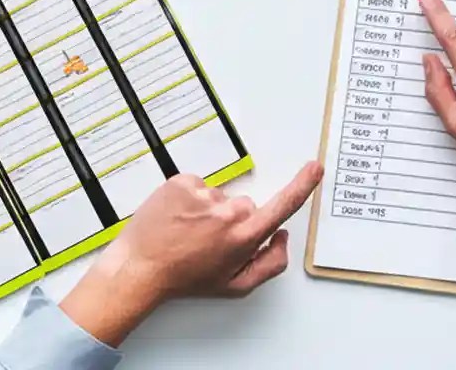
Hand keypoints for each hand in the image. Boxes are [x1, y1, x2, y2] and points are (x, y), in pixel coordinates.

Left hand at [60, 162, 323, 345]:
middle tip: (208, 243)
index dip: (302, 186)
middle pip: (246, 207)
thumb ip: (271, 264)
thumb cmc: (186, 279)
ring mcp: (203, 195)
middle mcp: (226, 212)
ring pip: (219, 198)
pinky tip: (177, 219)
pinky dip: (190, 201)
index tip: (315, 168)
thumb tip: (281, 235)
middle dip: (234, 222)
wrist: (140, 267)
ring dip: (208, 212)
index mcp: (243, 238)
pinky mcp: (181, 182)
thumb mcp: (235, 287)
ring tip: (187, 233)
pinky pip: (198, 187)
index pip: (282, 206)